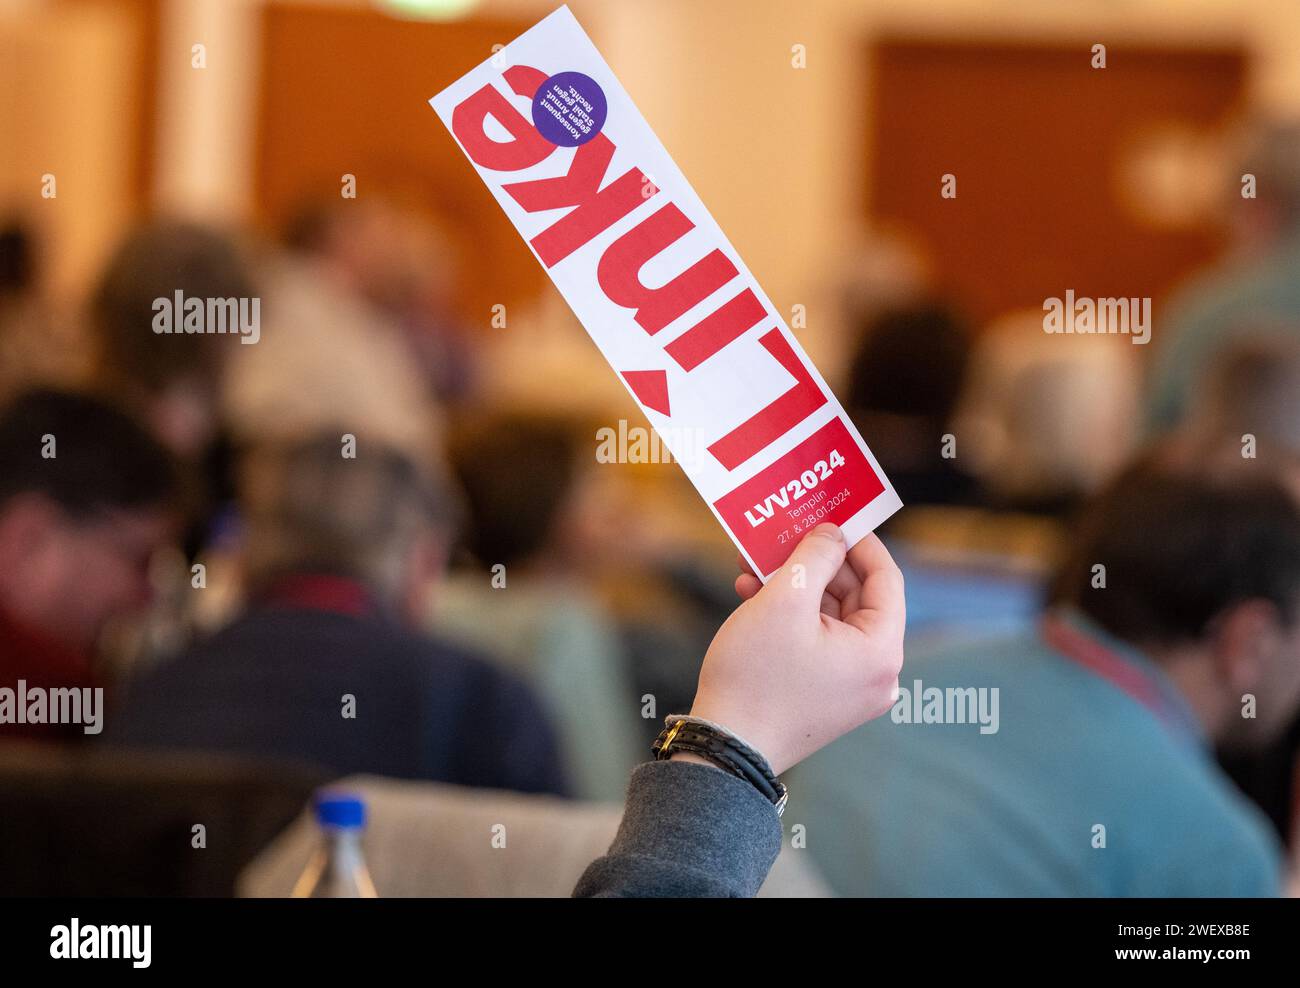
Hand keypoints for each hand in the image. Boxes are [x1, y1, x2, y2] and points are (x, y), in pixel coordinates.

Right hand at [683, 523, 904, 774]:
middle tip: (784, 538)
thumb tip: (834, 534)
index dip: (858, 542)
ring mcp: (853, 691)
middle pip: (857, 599)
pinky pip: (819, 644)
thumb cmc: (756, 674)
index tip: (831, 517)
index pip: (886, 579)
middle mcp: (878, 674)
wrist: (726, 748)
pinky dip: (792, 620)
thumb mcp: (785, 600)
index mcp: (881, 650)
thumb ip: (815, 556)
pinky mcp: (827, 699)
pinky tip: (753, 599)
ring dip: (797, 590)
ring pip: (832, 619)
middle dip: (816, 565)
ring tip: (755, 569)